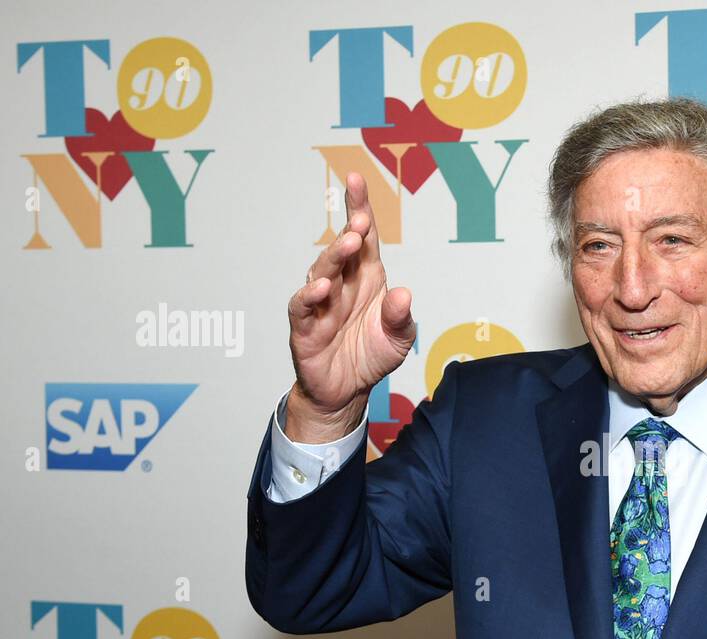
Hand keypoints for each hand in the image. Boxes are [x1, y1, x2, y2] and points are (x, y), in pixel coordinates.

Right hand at [284, 172, 415, 441]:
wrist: (347, 391)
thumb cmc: (371, 354)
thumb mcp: (398, 339)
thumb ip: (401, 318)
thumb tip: (403, 294)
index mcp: (366, 278)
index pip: (363, 238)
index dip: (359, 208)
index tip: (356, 179)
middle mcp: (342, 284)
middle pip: (342, 250)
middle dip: (350, 230)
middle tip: (361, 219)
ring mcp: (321, 303)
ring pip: (322, 272)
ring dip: (334, 257)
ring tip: (348, 243)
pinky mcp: (305, 327)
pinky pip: (303, 306)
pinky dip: (310, 295)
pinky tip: (322, 288)